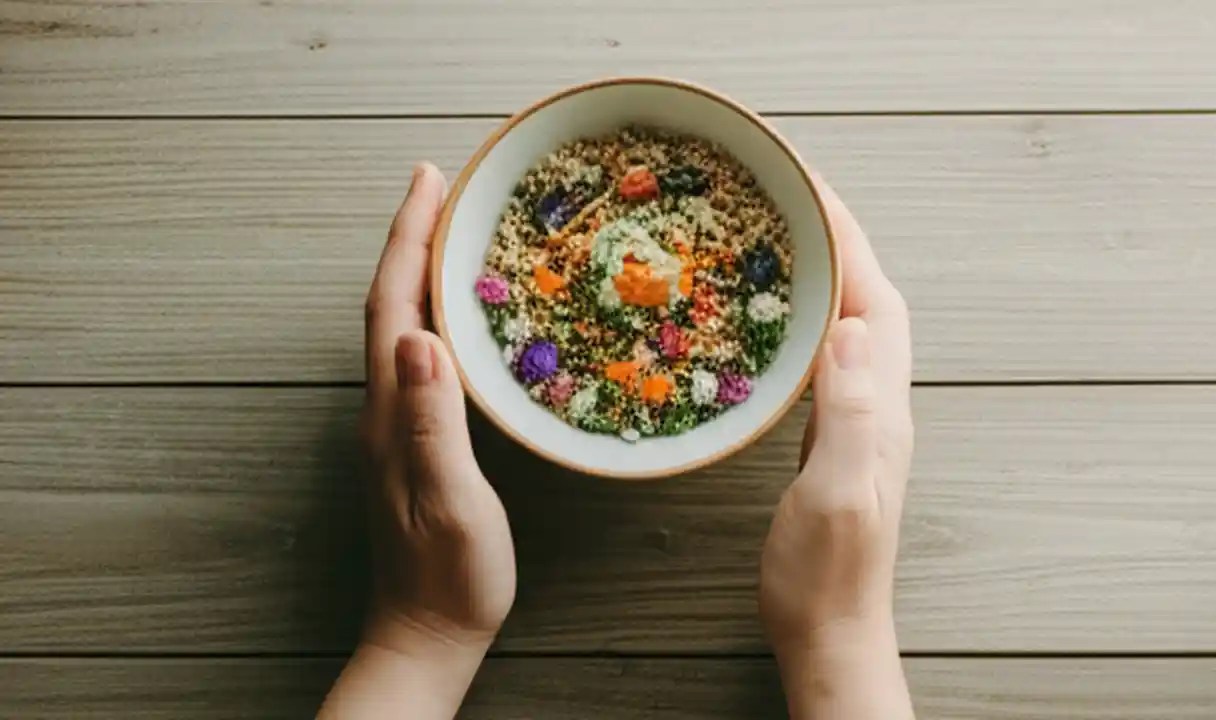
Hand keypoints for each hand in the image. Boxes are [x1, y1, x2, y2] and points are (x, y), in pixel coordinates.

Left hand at [320, 164, 515, 718]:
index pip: (392, 305)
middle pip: (391, 303)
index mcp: (392, 412)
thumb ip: (432, 421)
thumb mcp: (450, 499)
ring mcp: (399, 425)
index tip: (430, 180)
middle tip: (445, 186)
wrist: (428, 633)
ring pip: (405, 325)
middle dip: (412, 237)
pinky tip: (462, 314)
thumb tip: (418, 337)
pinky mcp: (418, 440)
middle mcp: (386, 408)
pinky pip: (424, 355)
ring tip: (453, 230)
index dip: (408, 238)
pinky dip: (437, 313)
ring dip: (422, 270)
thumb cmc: (449, 577)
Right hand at [758, 180, 914, 718]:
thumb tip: (851, 327)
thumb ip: (847, 412)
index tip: (808, 186)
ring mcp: (857, 418)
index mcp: (881, 407)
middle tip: (789, 193)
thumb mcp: (839, 493)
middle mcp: (878, 402)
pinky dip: (803, 317)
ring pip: (846, 320)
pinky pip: (822, 353)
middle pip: (867, 296)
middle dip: (836, 236)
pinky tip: (774, 316)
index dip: (847, 237)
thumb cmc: (828, 573)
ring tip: (780, 235)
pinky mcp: (831, 436)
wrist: (829, 630)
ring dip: (821, 270)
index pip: (874, 298)